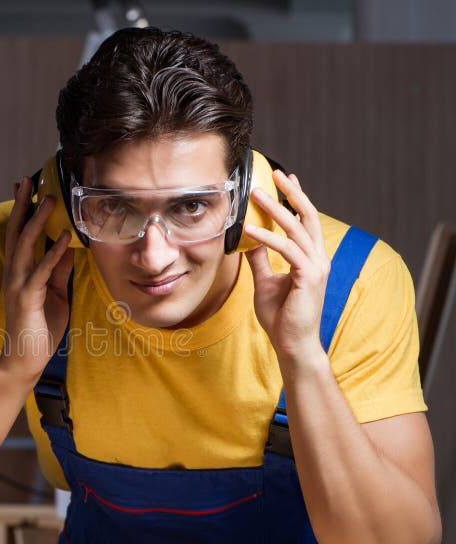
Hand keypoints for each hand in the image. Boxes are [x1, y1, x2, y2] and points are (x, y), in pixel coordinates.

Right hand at [0, 176, 74, 382]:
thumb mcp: (55, 294)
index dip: (21, 210)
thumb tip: (68, 248)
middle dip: (21, 206)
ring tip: (48, 200)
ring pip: (25, 246)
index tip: (25, 187)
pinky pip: (41, 272)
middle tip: (27, 180)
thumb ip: (59, 271)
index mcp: (19, 272)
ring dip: (36, 222)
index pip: (19, 235)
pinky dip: (53, 253)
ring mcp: (18, 285)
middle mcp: (14, 274)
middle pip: (16, 233)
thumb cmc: (40, 328)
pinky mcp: (28, 298)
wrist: (26, 359)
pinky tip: (65, 238)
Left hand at [243, 170, 329, 366]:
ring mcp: (316, 267)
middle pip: (307, 216)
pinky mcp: (308, 277)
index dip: (297, 198)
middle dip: (292, 193)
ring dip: (275, 209)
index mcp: (310, 258)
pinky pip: (287, 250)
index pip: (305, 221)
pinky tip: (250, 231)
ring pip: (296, 228)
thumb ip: (261, 260)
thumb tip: (250, 241)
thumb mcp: (265, 282)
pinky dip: (268, 238)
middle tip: (276, 174)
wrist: (292, 345)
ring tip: (255, 194)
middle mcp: (317, 259)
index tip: (285, 179)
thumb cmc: (281, 317)